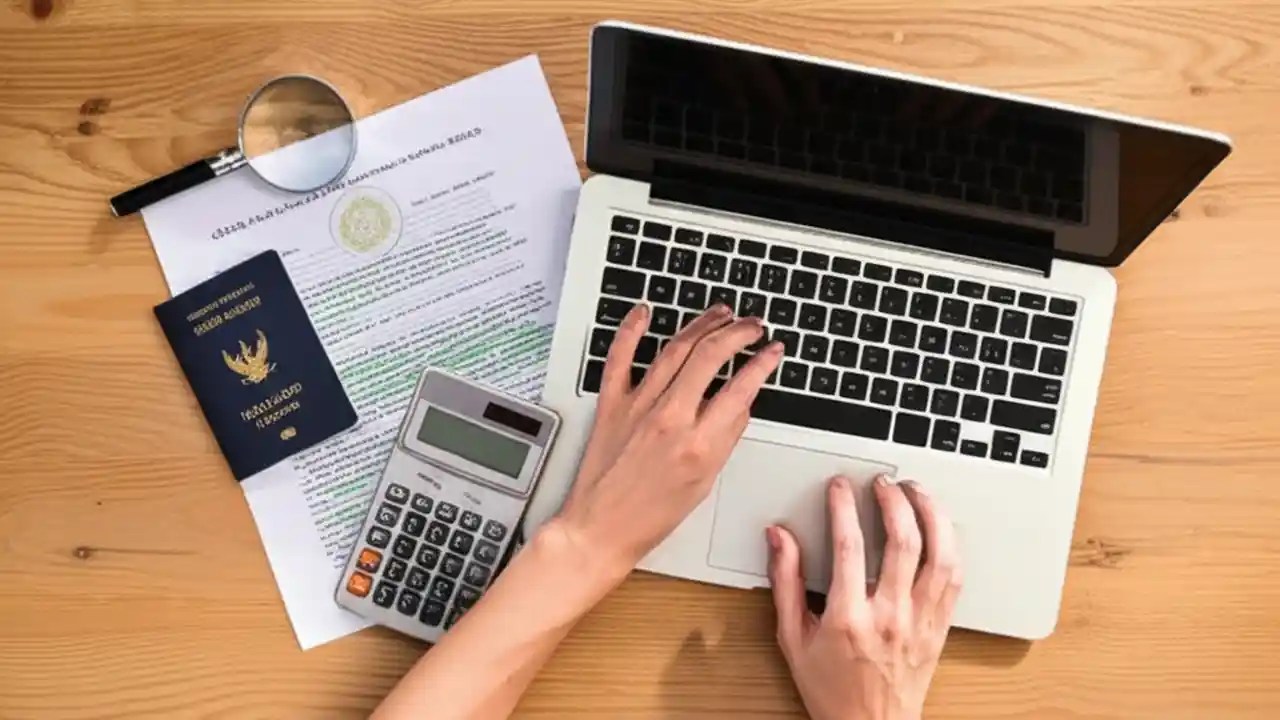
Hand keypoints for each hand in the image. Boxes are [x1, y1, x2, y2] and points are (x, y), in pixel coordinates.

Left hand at [552, 302, 783, 575]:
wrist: (600, 528)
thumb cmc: (650, 516)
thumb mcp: (704, 483)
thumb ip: (725, 439)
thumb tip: (741, 404)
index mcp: (698, 444)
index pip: (741, 388)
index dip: (763, 362)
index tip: (772, 351)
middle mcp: (669, 419)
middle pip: (709, 356)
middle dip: (737, 332)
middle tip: (751, 325)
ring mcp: (637, 407)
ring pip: (673, 349)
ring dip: (700, 325)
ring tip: (719, 313)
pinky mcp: (610, 404)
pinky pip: (619, 358)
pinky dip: (630, 331)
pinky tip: (643, 312)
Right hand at [768, 476, 962, 719]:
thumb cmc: (830, 689)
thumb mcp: (792, 638)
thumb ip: (785, 582)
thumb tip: (779, 538)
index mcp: (849, 619)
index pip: (849, 547)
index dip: (843, 507)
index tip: (839, 487)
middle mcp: (890, 616)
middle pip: (902, 542)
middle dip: (894, 500)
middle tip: (883, 482)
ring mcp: (920, 621)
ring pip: (940, 555)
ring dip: (931, 515)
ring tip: (917, 492)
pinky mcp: (939, 626)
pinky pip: (954, 578)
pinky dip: (949, 545)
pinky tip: (938, 527)